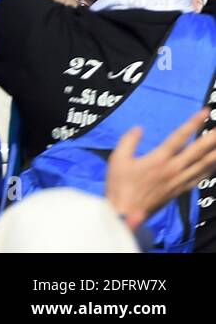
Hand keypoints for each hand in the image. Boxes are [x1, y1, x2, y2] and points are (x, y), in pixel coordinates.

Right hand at [106, 109, 215, 230]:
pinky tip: (214, 165)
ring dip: (215, 154)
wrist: (127, 212)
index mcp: (159, 159)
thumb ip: (129, 141)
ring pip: (203, 165)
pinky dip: (209, 170)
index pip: (179, 137)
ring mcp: (179, 181)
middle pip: (197, 151)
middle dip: (212, 138)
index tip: (206, 112)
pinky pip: (199, 178)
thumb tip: (139, 128)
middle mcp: (173, 169)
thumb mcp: (117, 158)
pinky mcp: (180, 190)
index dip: (193, 123)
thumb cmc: (120, 184)